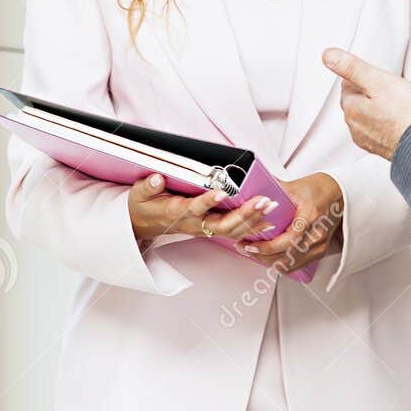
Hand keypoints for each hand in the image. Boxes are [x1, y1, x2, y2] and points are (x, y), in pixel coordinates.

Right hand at [128, 175, 277, 244]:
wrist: (143, 223)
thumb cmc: (144, 205)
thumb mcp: (139, 194)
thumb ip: (149, 186)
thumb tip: (158, 178)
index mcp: (176, 213)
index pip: (194, 209)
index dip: (207, 202)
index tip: (221, 193)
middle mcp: (193, 224)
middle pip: (222, 225)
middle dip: (244, 214)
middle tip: (263, 201)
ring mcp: (203, 229)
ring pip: (231, 231)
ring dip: (253, 220)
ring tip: (271, 206)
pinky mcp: (210, 229)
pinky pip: (233, 233)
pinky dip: (251, 228)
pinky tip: (268, 220)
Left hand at [238, 172, 343, 274]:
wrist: (338, 194)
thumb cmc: (318, 189)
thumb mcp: (294, 186)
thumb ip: (272, 191)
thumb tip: (251, 192)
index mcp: (311, 217)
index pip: (289, 239)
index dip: (268, 246)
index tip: (251, 245)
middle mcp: (317, 235)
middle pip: (287, 256)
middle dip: (262, 255)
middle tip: (245, 248)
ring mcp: (319, 246)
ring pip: (290, 264)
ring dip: (269, 261)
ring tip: (253, 253)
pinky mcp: (318, 252)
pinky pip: (296, 265)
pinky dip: (280, 263)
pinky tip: (268, 257)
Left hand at [321, 47, 410, 160]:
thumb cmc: (406, 112)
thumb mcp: (378, 80)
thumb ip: (352, 68)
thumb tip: (328, 55)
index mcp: (351, 108)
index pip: (348, 85)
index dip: (367, 79)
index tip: (382, 81)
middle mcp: (354, 127)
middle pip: (358, 101)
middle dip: (372, 94)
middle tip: (393, 92)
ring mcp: (367, 140)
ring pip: (368, 116)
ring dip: (379, 110)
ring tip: (399, 106)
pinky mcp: (381, 149)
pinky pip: (379, 130)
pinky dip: (387, 124)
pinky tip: (401, 121)